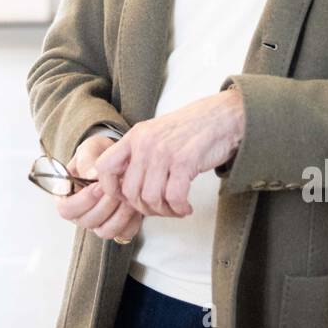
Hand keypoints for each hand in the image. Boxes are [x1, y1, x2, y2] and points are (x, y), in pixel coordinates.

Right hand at [53, 135, 143, 242]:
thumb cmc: (98, 155)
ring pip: (104, 231)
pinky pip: (124, 233)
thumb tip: (91, 176)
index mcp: (67, 196)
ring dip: (118, 213)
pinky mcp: (117, 226)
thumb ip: (87, 161)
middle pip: (87, 221)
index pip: (66, 209)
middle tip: (117, 187)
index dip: (82, 201)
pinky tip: (133, 205)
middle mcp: (81, 213)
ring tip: (126, 195)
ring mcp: (98, 222)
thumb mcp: (89, 150)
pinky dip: (131, 221)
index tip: (98, 186)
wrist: (118, 159)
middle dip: (105, 204)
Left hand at [94, 88, 244, 217]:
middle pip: (130, 191)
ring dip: (164, 211)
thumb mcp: (156, 134)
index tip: (128, 198)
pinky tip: (186, 207)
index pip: (104, 168)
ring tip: (176, 209)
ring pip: (151, 198)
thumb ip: (139, 156)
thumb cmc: (191, 130)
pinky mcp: (184, 161)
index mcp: (134, 136)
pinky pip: (174, 197)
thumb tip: (127, 189)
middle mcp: (145, 143)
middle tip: (161, 209)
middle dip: (145, 208)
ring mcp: (164, 152)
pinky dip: (180, 208)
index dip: (111, 189)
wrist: (222, 116)